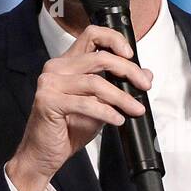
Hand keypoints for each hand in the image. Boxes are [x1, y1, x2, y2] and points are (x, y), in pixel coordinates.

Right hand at [7, 24, 152, 190]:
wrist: (44, 155)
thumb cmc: (69, 129)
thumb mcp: (101, 105)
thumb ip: (118, 87)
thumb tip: (146, 74)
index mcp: (67, 63)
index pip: (91, 35)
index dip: (114, 39)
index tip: (131, 54)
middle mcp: (56, 68)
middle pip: (100, 58)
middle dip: (128, 71)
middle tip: (145, 86)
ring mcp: (49, 83)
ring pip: (96, 82)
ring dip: (121, 97)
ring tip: (135, 109)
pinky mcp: (48, 101)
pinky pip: (86, 103)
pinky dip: (106, 112)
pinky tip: (117, 120)